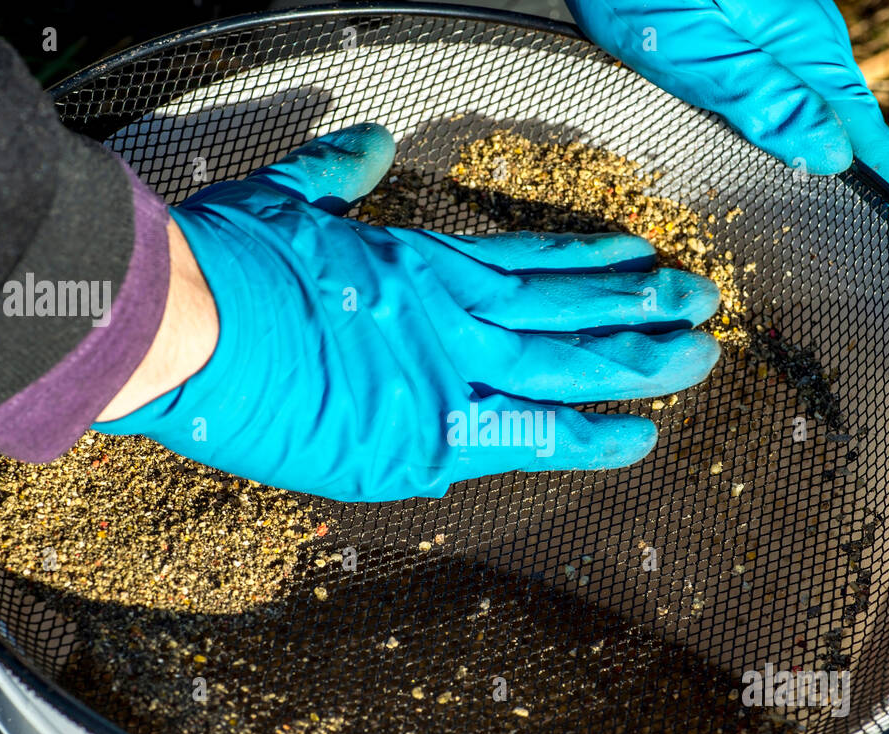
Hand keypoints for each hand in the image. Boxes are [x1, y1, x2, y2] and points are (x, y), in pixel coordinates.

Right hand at [94, 124, 721, 501]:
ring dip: (639, 359)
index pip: (530, 265)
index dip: (591, 265)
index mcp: (422, 266)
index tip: (641, 258)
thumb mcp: (285, 198)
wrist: (187, 323)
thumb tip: (362, 141)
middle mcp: (453, 315)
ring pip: (571, 364)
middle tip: (702, 301)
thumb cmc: (226, 263)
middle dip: (641, 305)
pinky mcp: (431, 434)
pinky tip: (640, 435)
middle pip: (569, 309)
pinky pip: (533, 435)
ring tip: (700, 351)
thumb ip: (335, 174)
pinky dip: (588, 437)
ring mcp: (451, 373)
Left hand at [565, 0, 888, 244]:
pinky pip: (795, 114)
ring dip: (851, 190)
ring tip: (867, 254)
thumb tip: (834, 159)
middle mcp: (806, 53)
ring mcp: (781, 48)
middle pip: (862, 146)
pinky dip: (810, 157)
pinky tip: (801, 182)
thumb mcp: (693, 42)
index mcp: (807, 56)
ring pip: (827, 130)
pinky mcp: (751, 44)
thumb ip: (760, 97)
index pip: (875, 152)